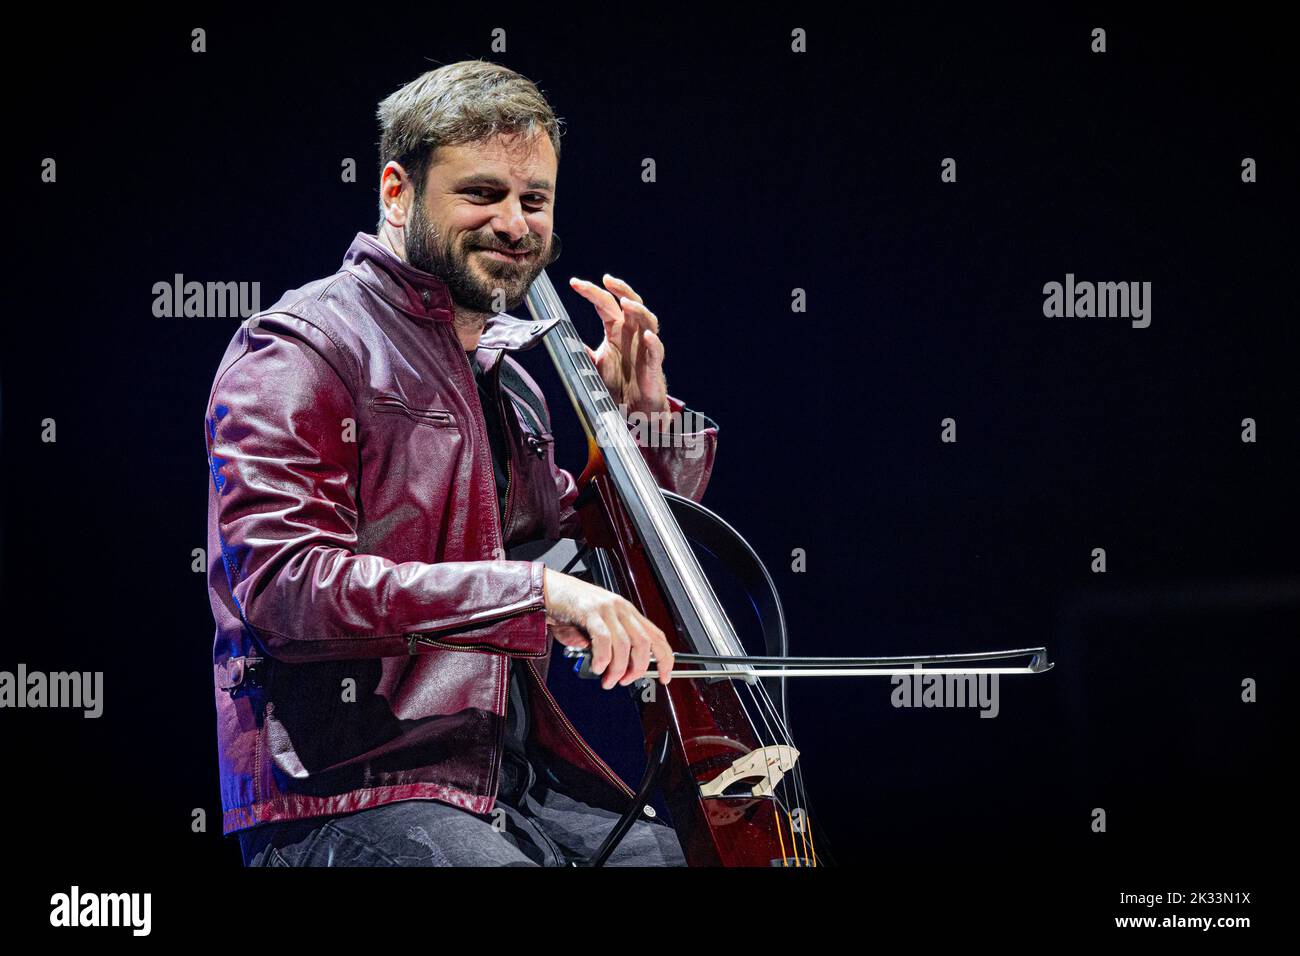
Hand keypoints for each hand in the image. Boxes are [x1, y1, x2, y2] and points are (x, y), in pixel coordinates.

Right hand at [543, 568, 674, 686]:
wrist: (545, 590)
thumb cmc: (566, 607)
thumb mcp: (592, 627)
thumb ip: (603, 645)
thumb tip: (606, 663)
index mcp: (625, 611)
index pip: (656, 635)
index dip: (666, 658)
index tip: (665, 677)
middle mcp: (620, 608)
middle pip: (644, 643)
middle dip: (638, 669)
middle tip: (624, 681)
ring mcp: (606, 608)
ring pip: (625, 644)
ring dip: (618, 668)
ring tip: (607, 679)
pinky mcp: (590, 610)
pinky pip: (604, 639)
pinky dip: (603, 658)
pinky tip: (597, 666)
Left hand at [568, 274, 669, 418]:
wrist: (634, 409)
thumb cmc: (619, 384)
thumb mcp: (594, 365)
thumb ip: (582, 351)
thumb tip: (561, 338)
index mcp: (616, 330)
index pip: (605, 304)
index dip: (591, 292)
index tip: (574, 283)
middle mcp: (632, 333)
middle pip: (630, 303)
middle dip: (620, 289)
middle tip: (606, 280)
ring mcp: (645, 346)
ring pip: (648, 320)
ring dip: (638, 310)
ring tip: (625, 303)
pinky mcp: (654, 364)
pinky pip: (656, 350)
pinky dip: (652, 342)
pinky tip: (646, 336)